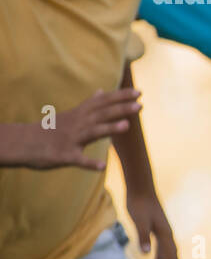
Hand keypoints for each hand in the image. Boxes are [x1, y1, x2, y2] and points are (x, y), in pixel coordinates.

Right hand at [20, 88, 141, 169]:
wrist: (21, 143)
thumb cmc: (50, 129)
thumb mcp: (70, 114)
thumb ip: (88, 105)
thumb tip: (101, 91)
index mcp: (79, 115)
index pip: (103, 102)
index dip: (120, 97)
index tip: (139, 92)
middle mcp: (77, 124)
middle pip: (101, 114)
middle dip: (120, 109)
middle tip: (140, 105)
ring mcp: (70, 139)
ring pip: (92, 132)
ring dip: (109, 128)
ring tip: (127, 126)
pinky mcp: (63, 155)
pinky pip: (78, 160)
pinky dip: (89, 163)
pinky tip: (102, 167)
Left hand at [125, 192, 179, 258]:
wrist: (140, 187)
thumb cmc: (138, 203)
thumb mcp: (138, 220)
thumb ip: (143, 236)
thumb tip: (146, 254)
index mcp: (165, 236)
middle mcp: (168, 235)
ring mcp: (164, 232)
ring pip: (170, 255)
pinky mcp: (157, 229)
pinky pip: (163, 248)